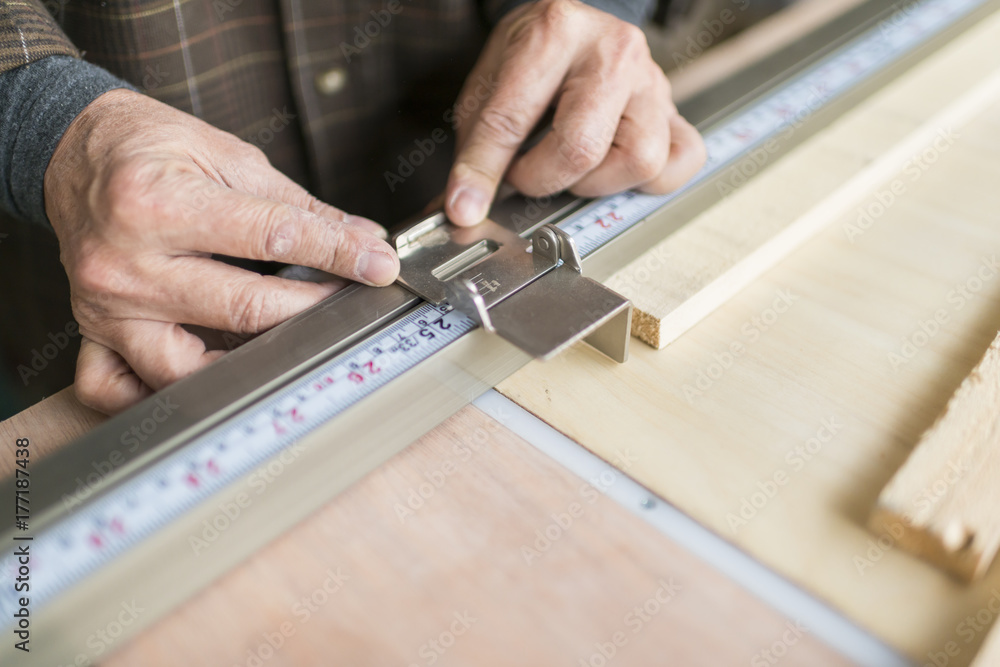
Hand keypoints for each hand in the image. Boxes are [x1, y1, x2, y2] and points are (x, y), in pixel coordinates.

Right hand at [45, 89, 399, 413]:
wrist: (74, 150)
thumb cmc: (149, 146)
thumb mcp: (228, 157)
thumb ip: (296, 206)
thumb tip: (361, 239)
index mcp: (158, 204)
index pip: (271, 238)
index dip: (337, 253)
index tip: (379, 265)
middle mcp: (127, 263)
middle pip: (241, 310)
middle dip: (312, 309)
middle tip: (349, 302)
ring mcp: (107, 307)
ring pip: (186, 369)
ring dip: (250, 363)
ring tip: (292, 342)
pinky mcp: (94, 332)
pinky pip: (118, 389)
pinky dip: (161, 396)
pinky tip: (207, 379)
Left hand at [445, 0, 705, 225]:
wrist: (583, 20)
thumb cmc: (537, 52)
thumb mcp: (491, 83)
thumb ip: (476, 143)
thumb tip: (464, 205)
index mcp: (555, 33)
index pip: (512, 118)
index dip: (484, 171)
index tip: (466, 206)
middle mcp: (613, 54)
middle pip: (581, 148)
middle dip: (541, 178)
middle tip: (524, 172)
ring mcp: (652, 83)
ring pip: (639, 161)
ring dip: (595, 181)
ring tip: (573, 164)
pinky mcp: (675, 109)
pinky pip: (680, 162)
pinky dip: (648, 181)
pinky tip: (616, 167)